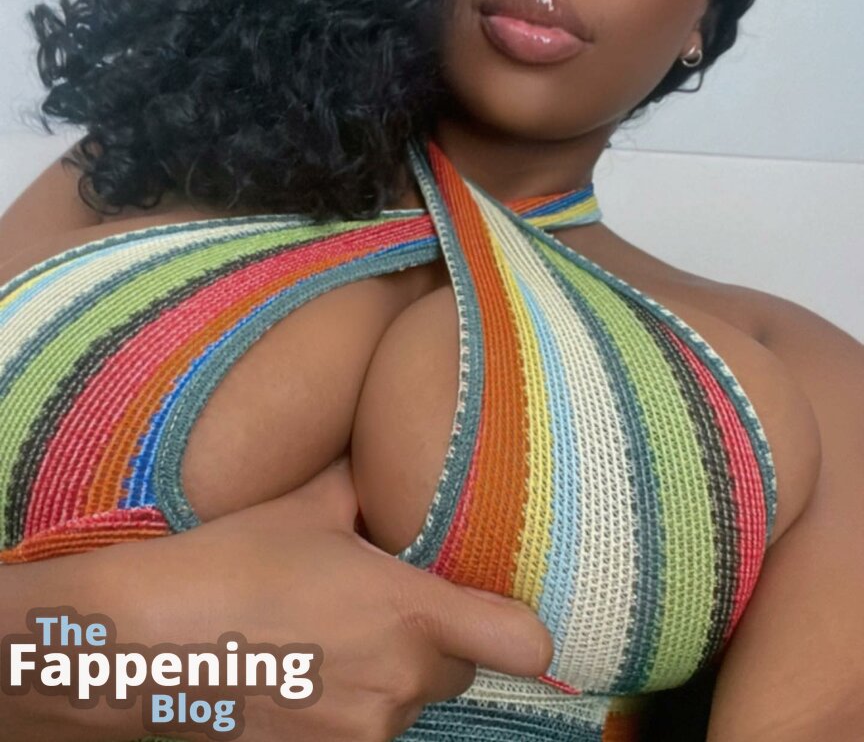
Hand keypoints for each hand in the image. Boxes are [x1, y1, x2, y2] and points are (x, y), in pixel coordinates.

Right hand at [85, 457, 552, 741]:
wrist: (148, 643)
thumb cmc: (231, 565)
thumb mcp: (309, 506)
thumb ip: (368, 486)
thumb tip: (389, 454)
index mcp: (410, 613)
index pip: (523, 643)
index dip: (521, 626)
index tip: (499, 608)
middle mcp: (400, 682)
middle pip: (458, 667)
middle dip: (434, 640)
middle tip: (379, 608)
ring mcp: (365, 733)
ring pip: (412, 700)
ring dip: (390, 675)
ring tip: (327, 638)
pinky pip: (370, 730)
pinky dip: (354, 703)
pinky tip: (305, 671)